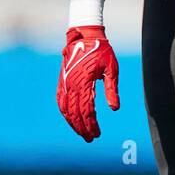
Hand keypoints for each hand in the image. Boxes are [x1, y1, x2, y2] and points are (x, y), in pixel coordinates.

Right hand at [56, 25, 119, 141]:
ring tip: (81, 132)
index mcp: (84, 82)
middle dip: (82, 128)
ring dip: (72, 123)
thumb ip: (112, 89)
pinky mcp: (62, 81)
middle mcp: (71, 84)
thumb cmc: (102, 51)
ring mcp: (65, 83)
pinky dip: (64, 112)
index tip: (97, 134)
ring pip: (66, 109)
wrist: (85, 36)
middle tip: (90, 138)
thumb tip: (114, 108)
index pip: (86, 110)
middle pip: (75, 113)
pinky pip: (60, 100)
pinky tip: (70, 119)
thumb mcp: (111, 69)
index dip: (91, 124)